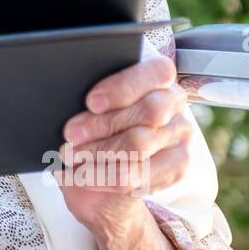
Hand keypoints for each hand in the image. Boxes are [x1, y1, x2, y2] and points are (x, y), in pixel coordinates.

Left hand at [54, 54, 191, 236]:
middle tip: (71, 134)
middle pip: (149, 111)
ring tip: (70, 156)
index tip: (91, 102)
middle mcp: (175, 104)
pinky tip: (82, 175)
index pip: (156, 72)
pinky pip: (140, 176)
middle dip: (103, 124)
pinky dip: (103, 177)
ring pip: (141, 145)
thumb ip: (90, 102)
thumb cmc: (93, 131)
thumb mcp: (87, 110)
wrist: (100, 176)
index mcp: (158, 78)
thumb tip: (68, 100)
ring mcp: (180, 137)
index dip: (123, 87)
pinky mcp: (178, 167)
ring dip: (99, 153)